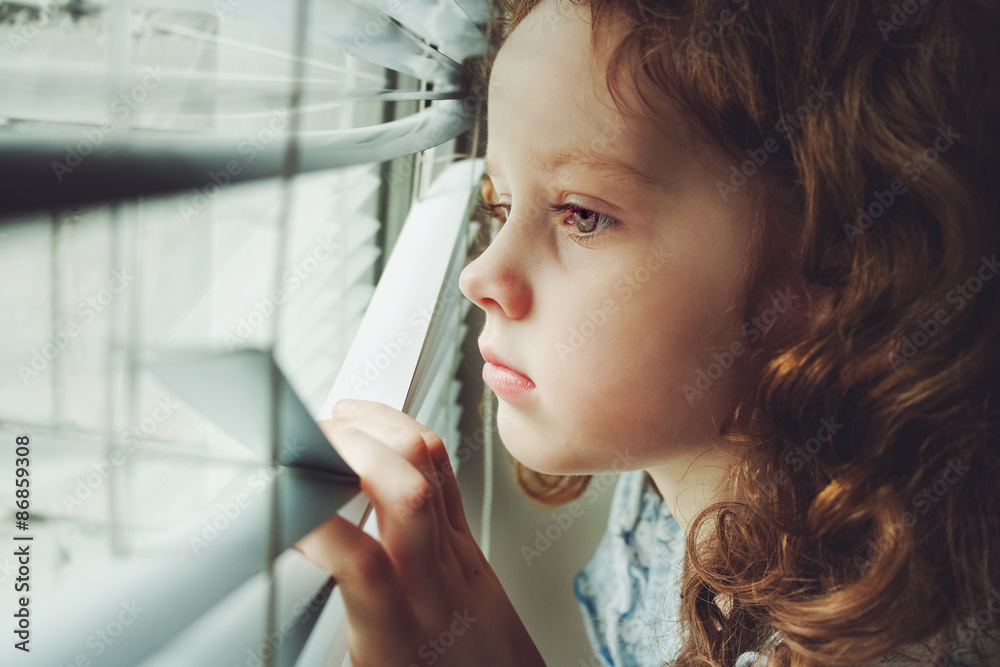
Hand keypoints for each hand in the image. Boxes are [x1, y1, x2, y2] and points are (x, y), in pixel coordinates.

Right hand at [294, 399, 545, 666]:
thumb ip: (326, 633)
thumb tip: (270, 624)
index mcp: (396, 632)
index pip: (361, 563)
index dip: (318, 523)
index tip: (281, 505)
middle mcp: (431, 586)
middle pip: (406, 494)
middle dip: (355, 447)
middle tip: (314, 440)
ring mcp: (458, 557)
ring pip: (433, 471)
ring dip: (386, 429)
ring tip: (344, 419)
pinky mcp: (473, 543)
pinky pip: (450, 475)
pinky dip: (413, 439)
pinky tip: (387, 432)